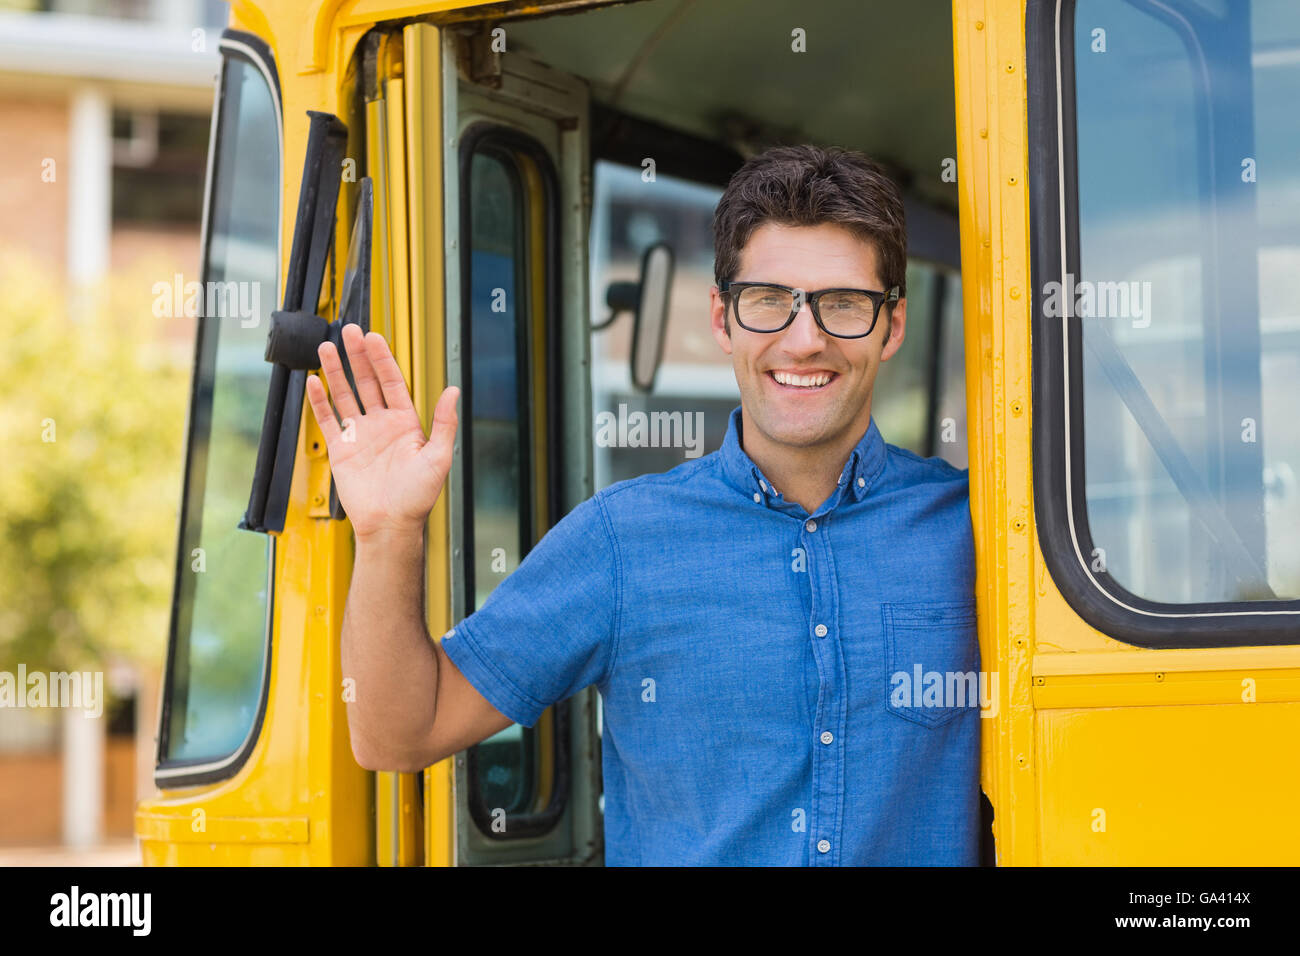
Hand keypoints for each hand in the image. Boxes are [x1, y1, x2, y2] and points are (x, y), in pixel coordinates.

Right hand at [305, 323, 458, 541]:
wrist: (391, 525)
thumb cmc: (418, 497)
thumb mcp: (439, 457)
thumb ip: (444, 423)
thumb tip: (454, 390)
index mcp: (405, 423)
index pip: (392, 382)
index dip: (382, 359)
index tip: (374, 338)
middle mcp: (381, 424)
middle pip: (367, 382)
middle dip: (358, 356)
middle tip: (349, 331)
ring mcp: (359, 435)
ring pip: (345, 395)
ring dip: (336, 372)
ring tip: (326, 347)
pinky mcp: (341, 449)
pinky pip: (327, 420)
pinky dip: (318, 401)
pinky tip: (313, 381)